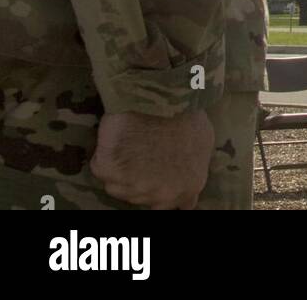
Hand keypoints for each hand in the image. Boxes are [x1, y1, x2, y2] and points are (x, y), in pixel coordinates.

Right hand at [91, 110, 212, 208]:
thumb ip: (195, 168)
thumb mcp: (204, 143)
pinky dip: (106, 155)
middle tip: (145, 155)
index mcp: (187, 190)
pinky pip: (102, 168)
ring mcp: (130, 189)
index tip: (163, 177)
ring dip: (124, 170)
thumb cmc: (189, 117)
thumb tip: (187, 179)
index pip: (178, 205)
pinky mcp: (106, 172)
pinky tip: (118, 138)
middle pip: (144, 196)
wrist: (163, 102)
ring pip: (120, 185)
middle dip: (144, 179)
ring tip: (133, 143)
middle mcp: (159, 197)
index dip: (169, 189)